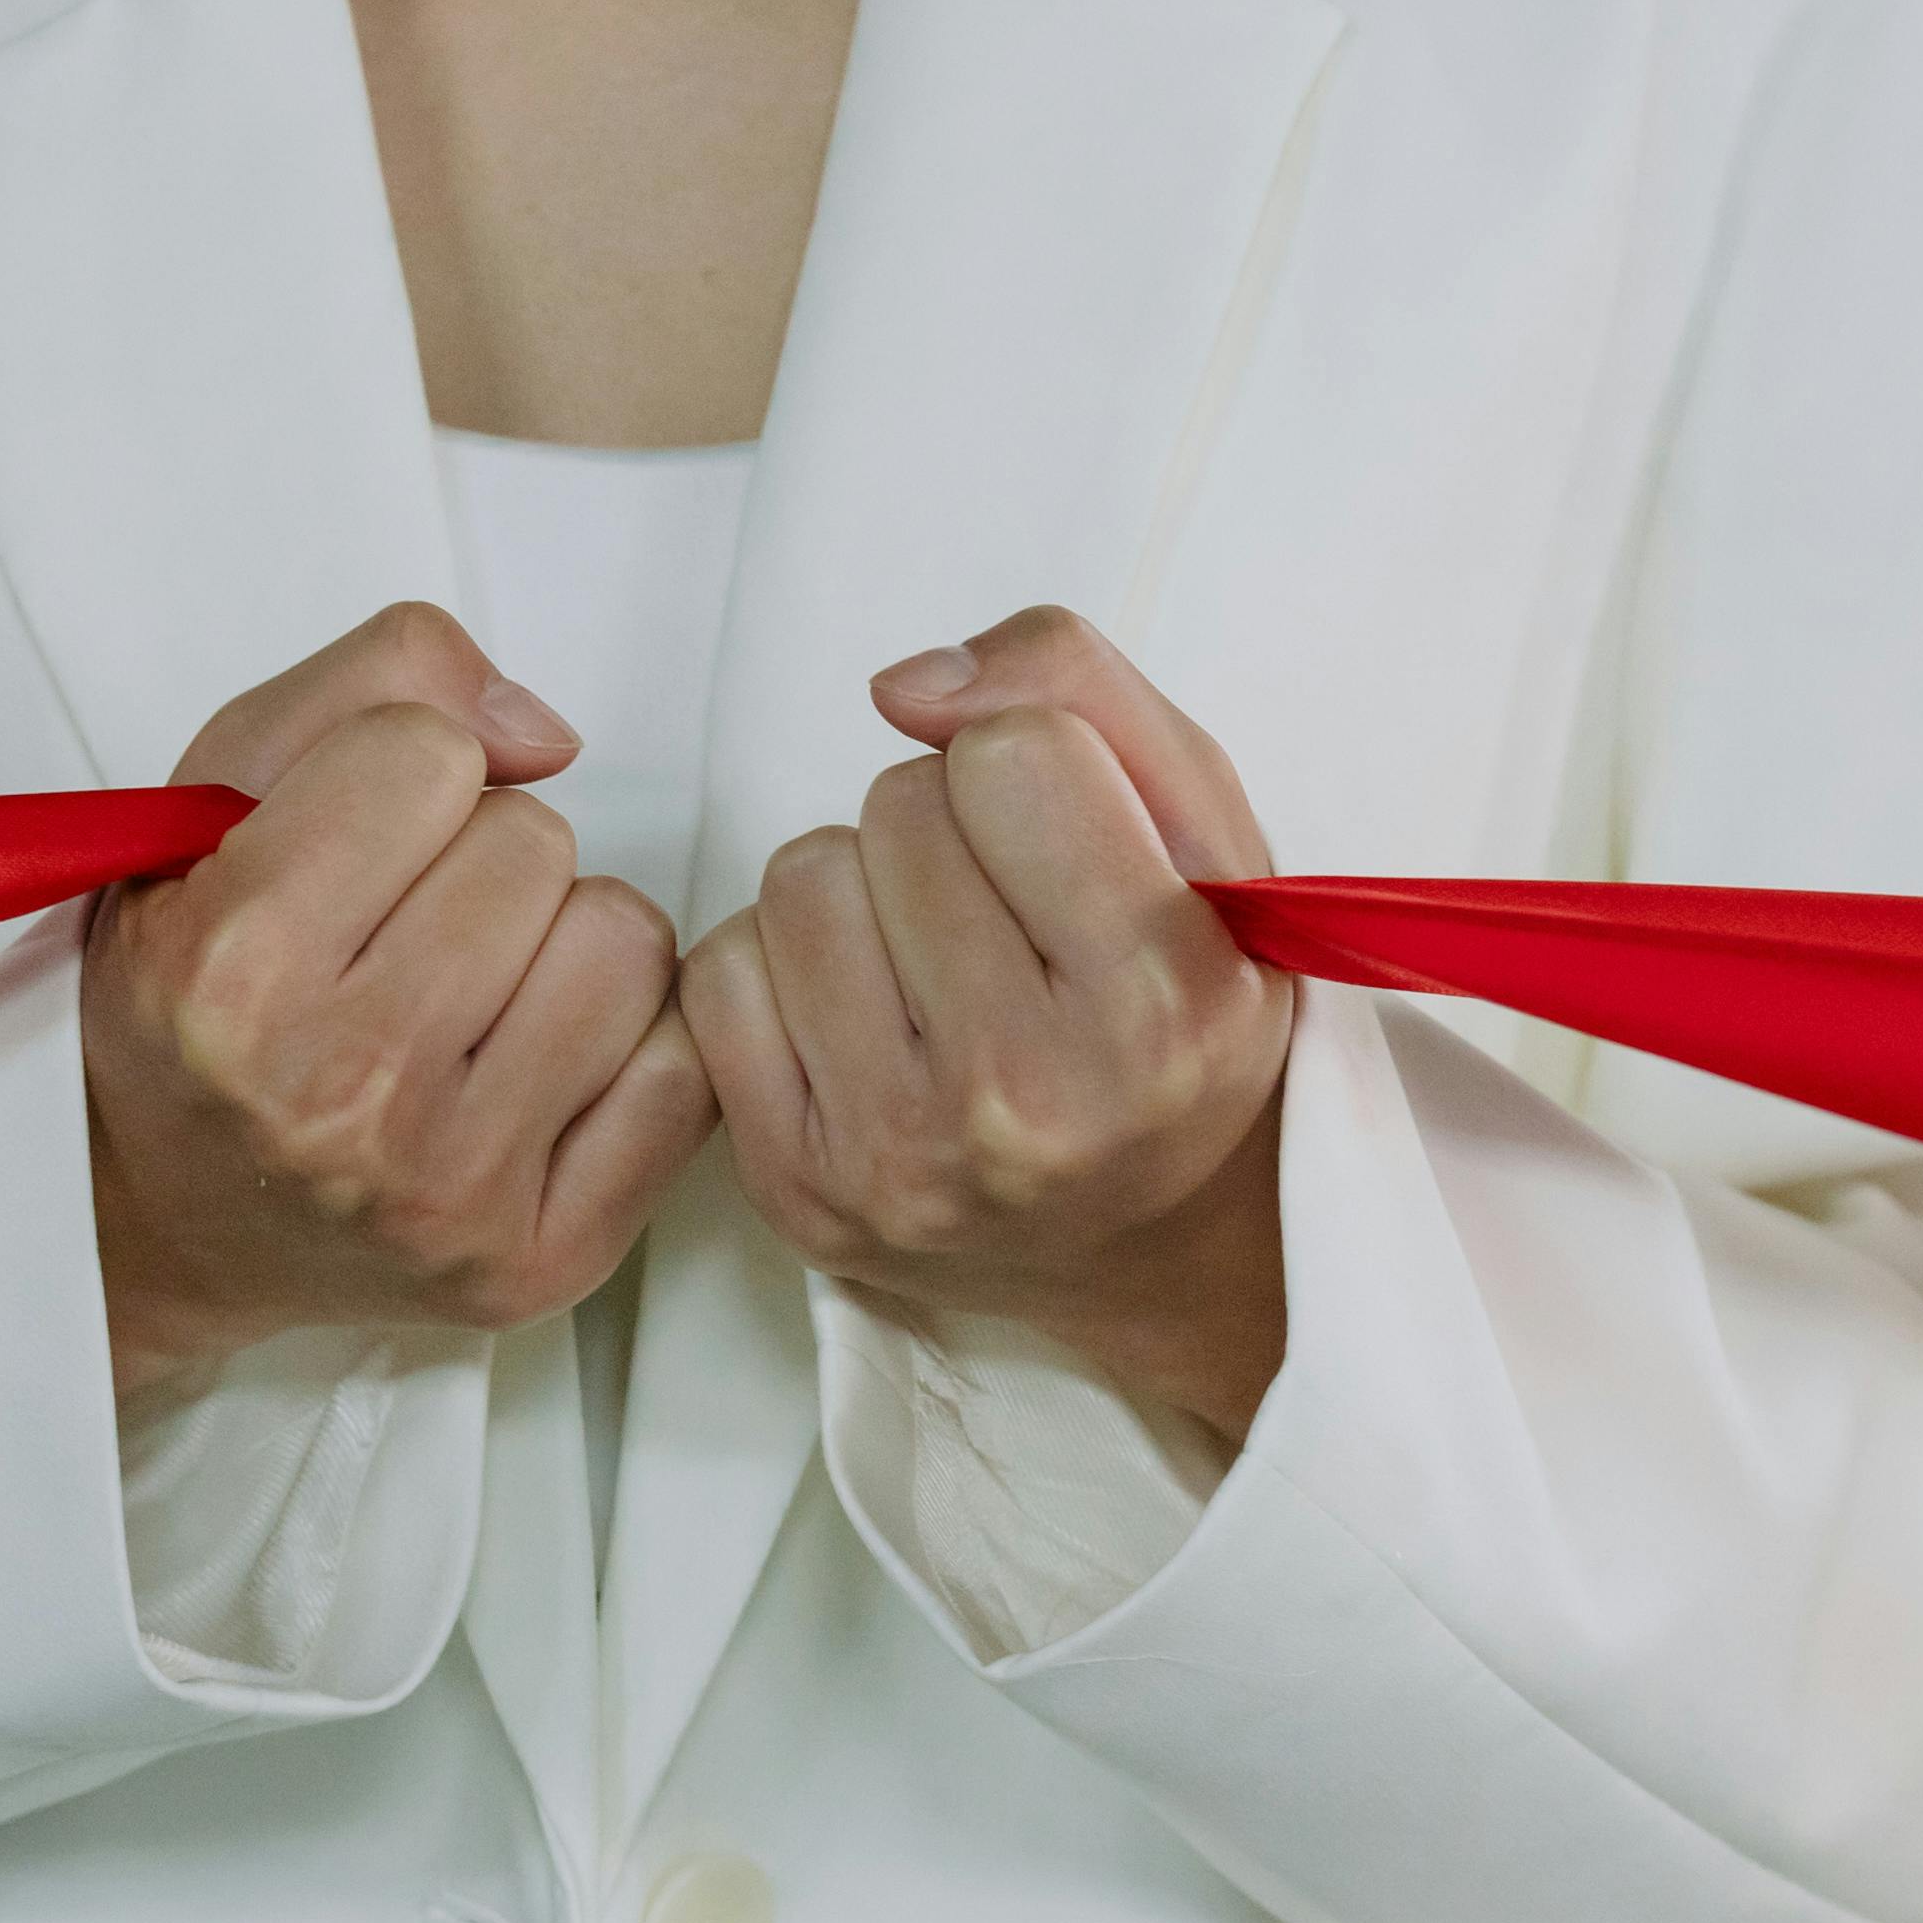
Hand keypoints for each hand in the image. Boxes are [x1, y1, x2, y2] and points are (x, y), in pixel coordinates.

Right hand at [82, 604, 711, 1399]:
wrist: (169, 1223)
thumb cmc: (196, 994)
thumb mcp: (214, 799)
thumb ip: (368, 684)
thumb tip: (544, 732)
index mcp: (231, 971)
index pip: (425, 752)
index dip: (394, 773)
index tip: (346, 847)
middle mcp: (341, 1092)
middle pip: (535, 841)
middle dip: (478, 856)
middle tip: (402, 932)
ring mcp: (452, 1190)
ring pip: (626, 938)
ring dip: (563, 941)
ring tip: (473, 993)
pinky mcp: (545, 1258)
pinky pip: (682, 1065)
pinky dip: (626, 1041)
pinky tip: (533, 1063)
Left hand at [684, 609, 1296, 1444]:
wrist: (1150, 1236)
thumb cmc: (1176, 1000)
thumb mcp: (1201, 827)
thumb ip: (1078, 688)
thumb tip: (902, 687)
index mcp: (1162, 1002)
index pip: (1012, 750)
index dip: (1037, 764)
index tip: (1070, 843)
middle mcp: (1031, 1099)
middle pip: (898, 806)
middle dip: (945, 826)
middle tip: (1007, 915)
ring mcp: (900, 1157)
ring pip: (800, 877)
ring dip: (858, 889)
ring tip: (937, 961)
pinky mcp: (798, 1190)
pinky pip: (721, 972)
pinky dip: (783, 969)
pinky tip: (869, 1016)